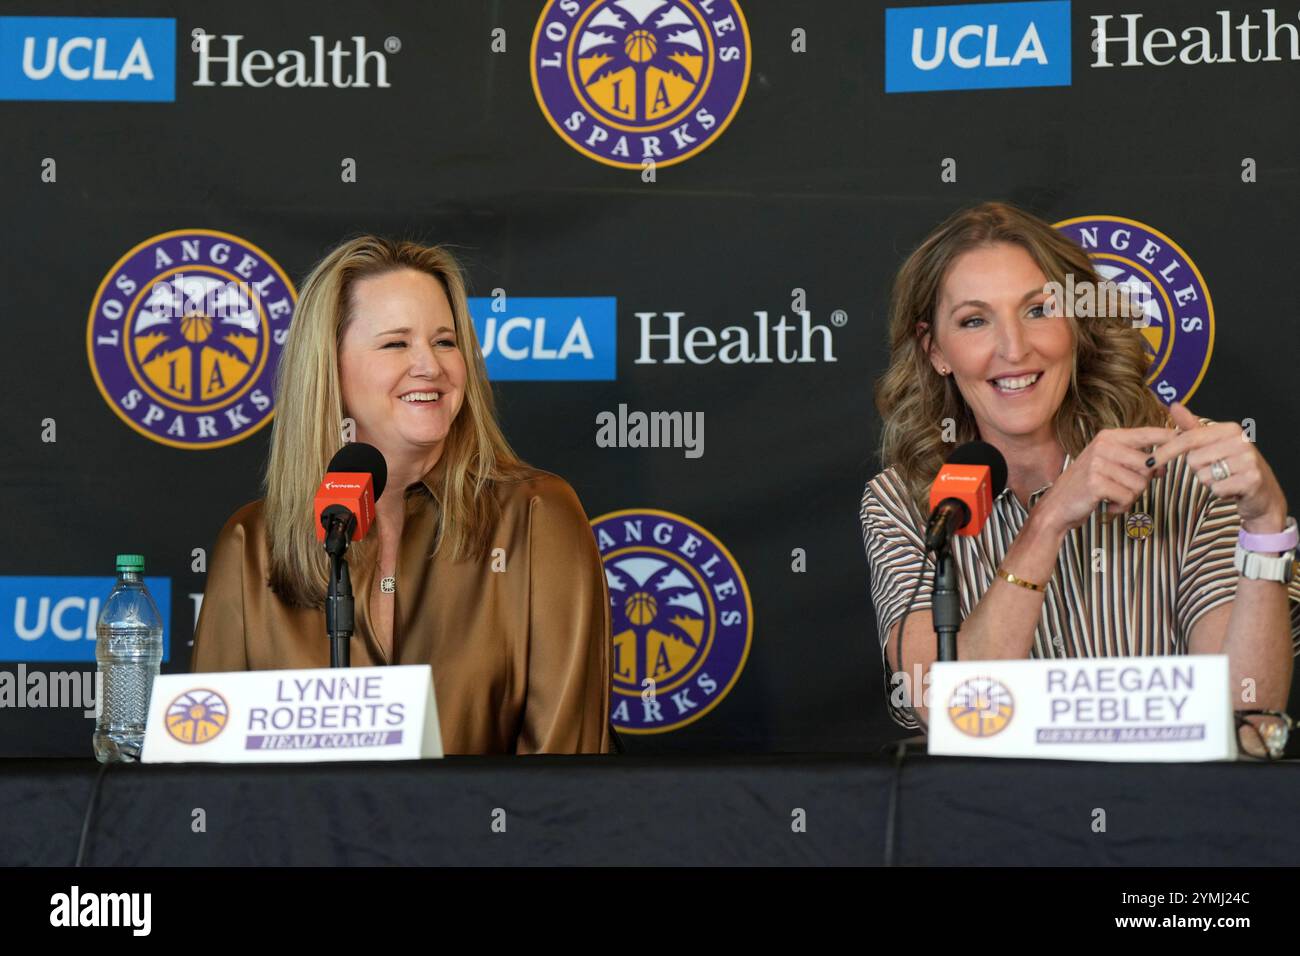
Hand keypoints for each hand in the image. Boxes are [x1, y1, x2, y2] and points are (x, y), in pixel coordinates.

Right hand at [1036, 426, 1171, 533]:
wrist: (1057, 506)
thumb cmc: (1086, 486)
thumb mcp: (1108, 465)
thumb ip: (1134, 461)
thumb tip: (1164, 467)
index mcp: (1109, 436)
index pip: (1149, 433)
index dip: (1171, 438)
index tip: (1185, 439)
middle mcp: (1104, 445)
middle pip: (1149, 465)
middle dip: (1142, 482)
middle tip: (1123, 487)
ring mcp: (1098, 463)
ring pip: (1140, 484)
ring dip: (1130, 497)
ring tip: (1111, 497)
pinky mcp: (1095, 482)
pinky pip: (1127, 497)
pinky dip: (1121, 506)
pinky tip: (1107, 504)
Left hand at [1150, 402, 1288, 530]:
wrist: (1262, 492)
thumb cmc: (1232, 465)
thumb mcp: (1212, 443)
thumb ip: (1191, 427)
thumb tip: (1174, 405)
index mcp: (1230, 429)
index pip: (1188, 439)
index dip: (1166, 451)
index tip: (1149, 461)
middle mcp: (1241, 441)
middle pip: (1193, 459)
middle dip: (1198, 469)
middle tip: (1216, 469)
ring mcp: (1248, 460)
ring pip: (1203, 476)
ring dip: (1209, 482)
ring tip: (1225, 478)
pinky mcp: (1252, 480)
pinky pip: (1216, 489)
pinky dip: (1219, 492)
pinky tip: (1232, 489)